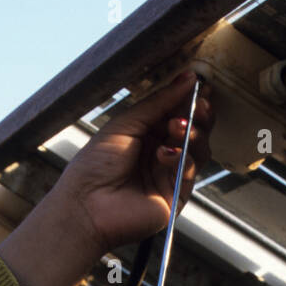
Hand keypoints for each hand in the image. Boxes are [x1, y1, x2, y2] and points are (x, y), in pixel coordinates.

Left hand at [58, 72, 213, 253]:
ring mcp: (169, 176)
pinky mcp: (176, 196)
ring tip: (177, 126)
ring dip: (193, 133)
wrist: (85, 206)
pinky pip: (191, 171)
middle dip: (199, 114)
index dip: (189, 99)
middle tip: (200, 103)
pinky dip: (182, 158)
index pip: (176, 113)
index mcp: (145, 135)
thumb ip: (157, 103)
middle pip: (194, 130)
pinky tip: (164, 155)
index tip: (200, 83)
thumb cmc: (95, 165)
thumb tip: (187, 79)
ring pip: (198, 149)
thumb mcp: (125, 124)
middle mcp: (160, 154)